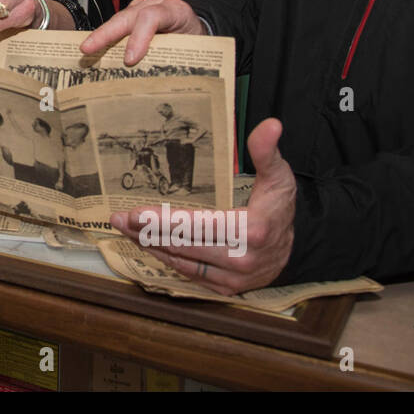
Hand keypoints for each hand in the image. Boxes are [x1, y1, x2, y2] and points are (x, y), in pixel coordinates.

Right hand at [80, 0, 205, 64]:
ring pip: (119, 20)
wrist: (195, 26)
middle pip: (128, 17)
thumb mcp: (190, 48)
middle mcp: (155, 4)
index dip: (139, 38)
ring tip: (85, 51)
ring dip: (101, 36)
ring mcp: (142, 7)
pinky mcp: (132, 14)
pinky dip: (105, 37)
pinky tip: (94, 48)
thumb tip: (155, 81)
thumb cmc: (193, 38)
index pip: (152, 18)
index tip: (130, 60)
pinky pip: (118, 25)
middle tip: (88, 49)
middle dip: (106, 34)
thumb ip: (173, 58)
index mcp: (175, 11)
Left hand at [108, 118, 295, 294]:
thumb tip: (270, 125)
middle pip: (182, 245)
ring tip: (126, 230)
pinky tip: (150, 246)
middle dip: (146, 232)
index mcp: (250, 231)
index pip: (195, 226)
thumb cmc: (279, 206)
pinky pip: (190, 274)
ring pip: (181, 261)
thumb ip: (266, 151)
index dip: (161, 221)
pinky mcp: (226, 288)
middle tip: (118, 219)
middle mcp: (241, 260)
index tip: (134, 214)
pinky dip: (168, 260)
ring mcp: (233, 278)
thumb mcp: (279, 175)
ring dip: (151, 246)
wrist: (295, 246)